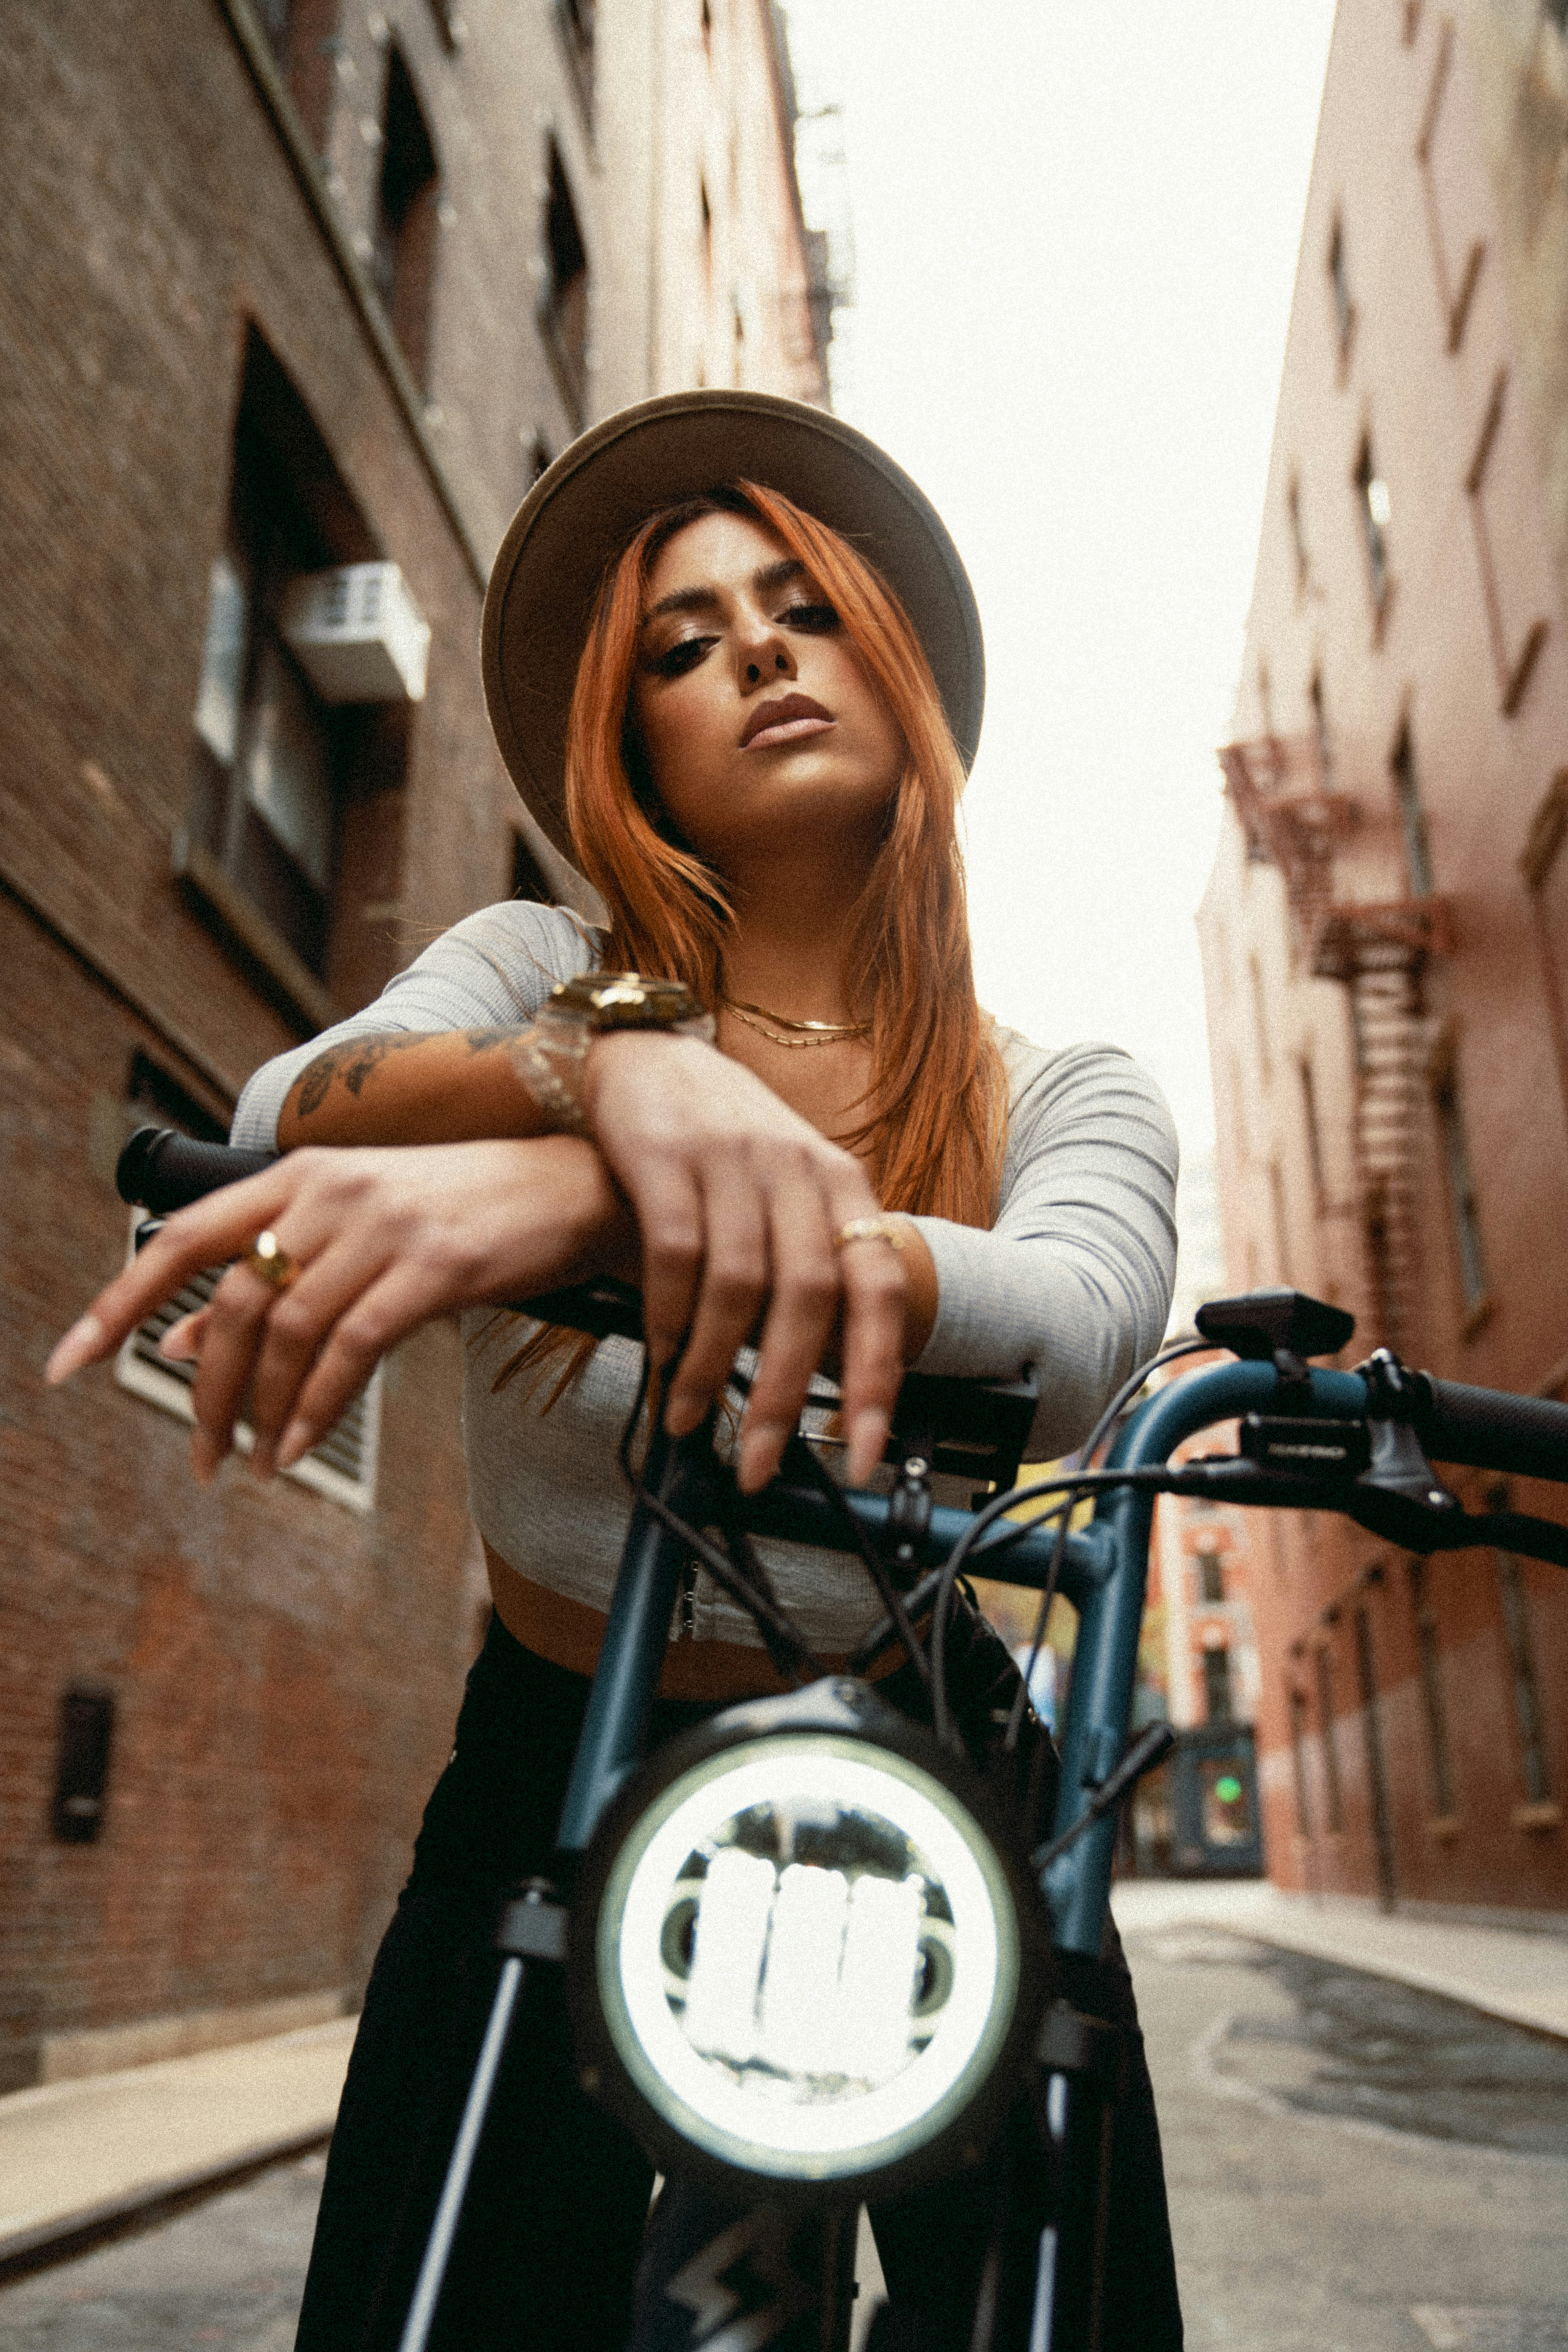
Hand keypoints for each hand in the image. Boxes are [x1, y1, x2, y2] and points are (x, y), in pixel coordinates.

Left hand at [45, 1137, 631, 1481]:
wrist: (571, 1187)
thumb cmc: (462, 1211)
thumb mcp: (354, 1231)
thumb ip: (269, 1277)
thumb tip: (173, 1342)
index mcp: (300, 1175)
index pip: (182, 1238)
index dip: (115, 1301)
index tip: (67, 1362)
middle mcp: (331, 1191)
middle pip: (233, 1300)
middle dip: (204, 1391)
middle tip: (198, 1453)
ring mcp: (382, 1226)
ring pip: (288, 1330)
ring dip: (260, 1410)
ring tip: (256, 1459)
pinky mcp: (433, 1265)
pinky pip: (352, 1348)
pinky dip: (315, 1408)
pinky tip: (301, 1446)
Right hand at [580, 1031, 911, 1491]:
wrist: (647, 1056)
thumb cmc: (724, 1145)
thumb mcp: (788, 1192)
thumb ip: (811, 1266)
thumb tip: (831, 1373)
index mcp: (842, 1186)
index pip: (881, 1291)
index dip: (878, 1378)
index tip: (862, 1453)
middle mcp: (798, 1169)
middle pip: (811, 1297)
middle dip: (786, 1395)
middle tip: (760, 1463)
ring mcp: (734, 1158)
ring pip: (740, 1285)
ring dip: (715, 1367)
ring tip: (691, 1417)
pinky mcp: (669, 1154)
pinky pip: (677, 1254)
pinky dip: (670, 1317)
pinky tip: (661, 1355)